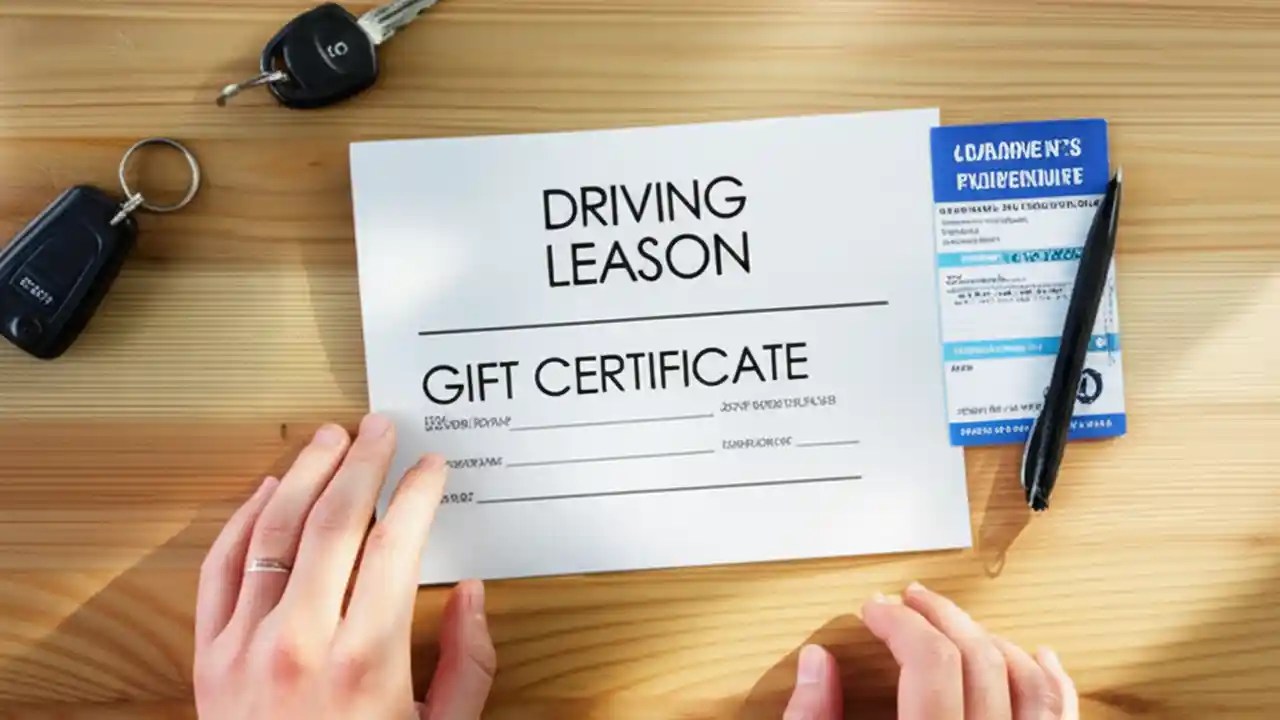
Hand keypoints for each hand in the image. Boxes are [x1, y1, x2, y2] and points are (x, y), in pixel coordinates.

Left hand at [193, 414, 495, 718]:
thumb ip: (467, 665)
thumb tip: (473, 595)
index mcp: (366, 661)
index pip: (395, 544)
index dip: (418, 494)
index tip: (432, 469)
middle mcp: (301, 644)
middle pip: (333, 522)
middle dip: (362, 463)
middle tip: (380, 429)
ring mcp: (246, 648)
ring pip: (273, 532)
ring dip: (303, 474)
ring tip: (327, 439)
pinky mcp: (208, 657)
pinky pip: (221, 569)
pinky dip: (243, 520)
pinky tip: (266, 492)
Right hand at [783, 582, 1077, 719]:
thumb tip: (814, 663)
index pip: (931, 664)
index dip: (899, 623)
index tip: (875, 609)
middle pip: (980, 661)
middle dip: (939, 617)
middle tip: (908, 601)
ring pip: (1030, 683)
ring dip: (992, 641)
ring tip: (957, 625)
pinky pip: (1062, 717)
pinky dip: (1050, 681)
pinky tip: (1034, 658)